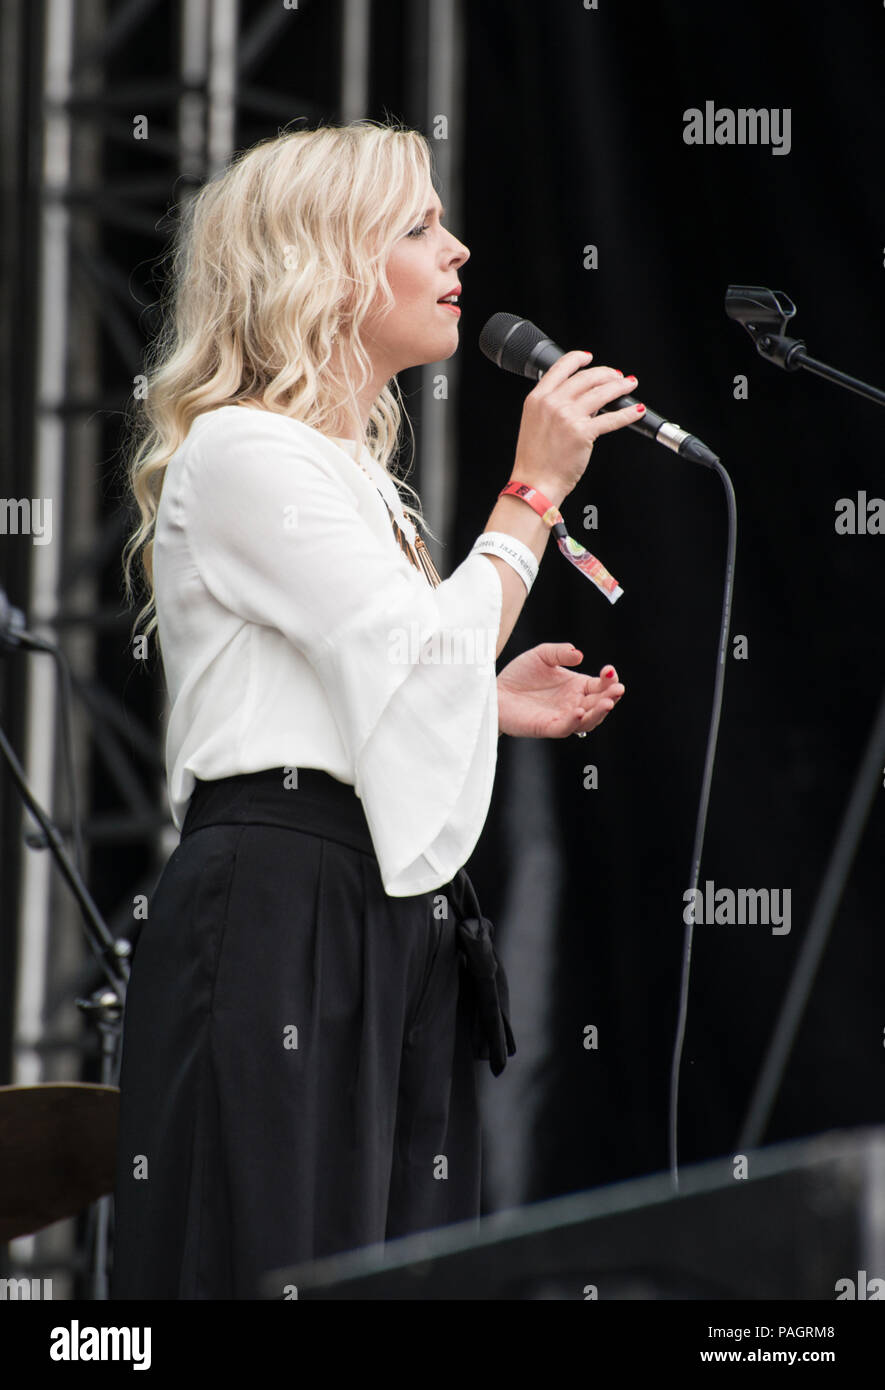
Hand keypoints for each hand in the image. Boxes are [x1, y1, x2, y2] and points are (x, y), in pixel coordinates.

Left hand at [496, 642, 624, 738]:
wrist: (495, 690)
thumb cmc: (520, 674)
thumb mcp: (542, 655)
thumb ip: (560, 652)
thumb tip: (578, 654)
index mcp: (577, 686)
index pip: (601, 685)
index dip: (609, 680)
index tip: (609, 670)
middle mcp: (574, 703)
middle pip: (599, 704)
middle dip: (611, 697)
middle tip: (617, 689)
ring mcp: (562, 717)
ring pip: (588, 720)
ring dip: (599, 712)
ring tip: (607, 702)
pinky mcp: (547, 727)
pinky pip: (565, 728)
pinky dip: (573, 722)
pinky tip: (579, 711)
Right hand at [513, 353, 641, 500]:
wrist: (534, 483)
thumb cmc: (534, 460)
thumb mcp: (534, 423)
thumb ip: (552, 407)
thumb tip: (581, 400)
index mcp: (537, 398)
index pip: (561, 367)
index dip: (579, 359)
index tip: (589, 358)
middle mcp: (552, 403)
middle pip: (586, 377)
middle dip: (606, 374)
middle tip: (617, 377)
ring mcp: (568, 417)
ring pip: (601, 393)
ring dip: (620, 387)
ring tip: (629, 386)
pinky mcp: (583, 433)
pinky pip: (611, 419)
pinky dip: (627, 414)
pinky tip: (635, 411)